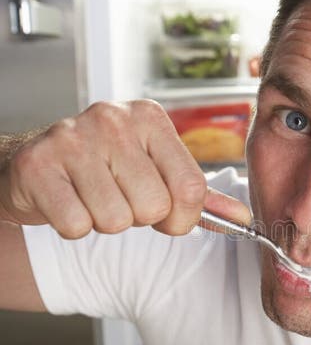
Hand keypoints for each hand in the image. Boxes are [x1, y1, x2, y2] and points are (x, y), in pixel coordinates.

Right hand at [0, 100, 250, 236]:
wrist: (33, 165)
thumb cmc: (100, 170)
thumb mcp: (153, 169)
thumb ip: (197, 195)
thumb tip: (243, 219)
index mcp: (150, 118)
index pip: (191, 188)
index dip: (180, 218)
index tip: (164, 214)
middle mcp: (112, 119)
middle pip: (153, 207)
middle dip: (137, 218)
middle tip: (116, 197)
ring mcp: (72, 138)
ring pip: (115, 220)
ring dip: (103, 221)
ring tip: (90, 196)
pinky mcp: (38, 166)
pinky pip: (76, 225)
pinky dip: (73, 226)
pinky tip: (67, 200)